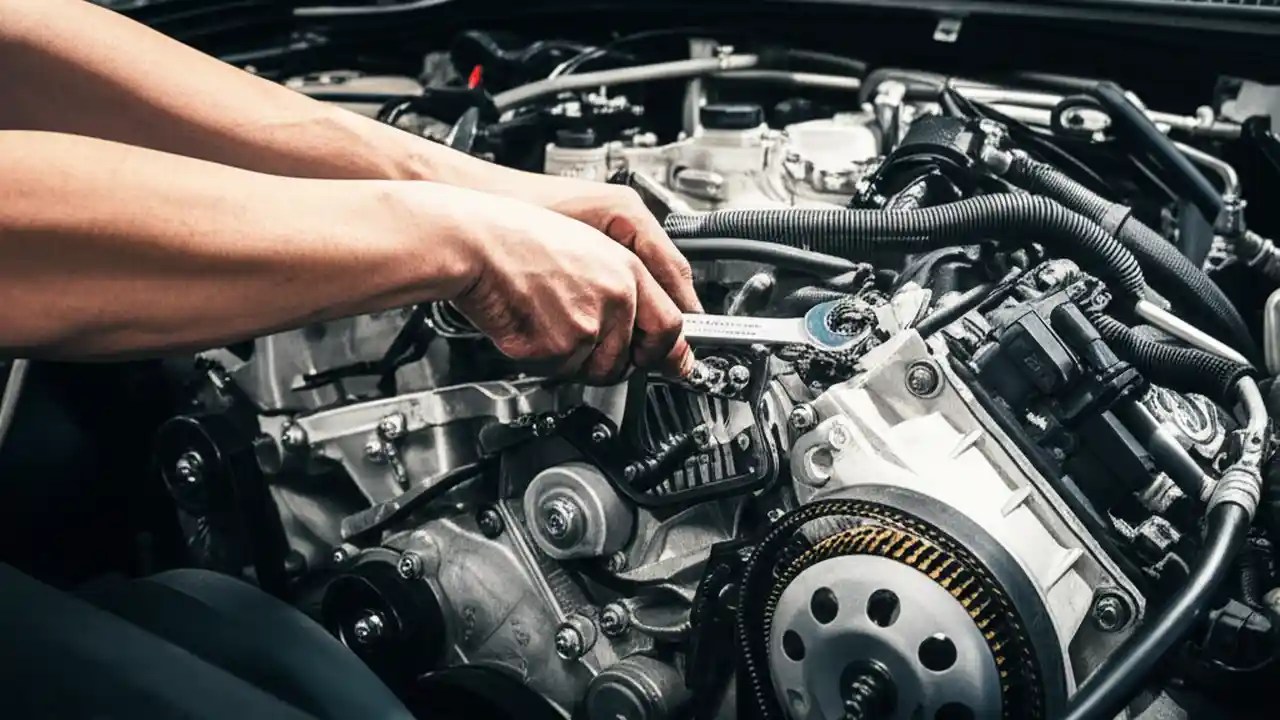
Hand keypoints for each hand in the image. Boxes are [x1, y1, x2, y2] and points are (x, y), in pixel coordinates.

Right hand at [450, 195, 693, 382]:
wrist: (477, 241)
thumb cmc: (522, 238)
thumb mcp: (590, 248)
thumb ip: (628, 287)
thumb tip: (654, 328)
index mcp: (627, 269)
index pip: (671, 326)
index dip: (668, 352)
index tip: (668, 364)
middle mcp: (615, 297)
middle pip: (633, 360)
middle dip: (614, 363)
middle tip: (584, 343)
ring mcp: (587, 324)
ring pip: (594, 372)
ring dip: (574, 362)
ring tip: (547, 322)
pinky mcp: (557, 347)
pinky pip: (558, 372)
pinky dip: (542, 359)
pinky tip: (529, 324)